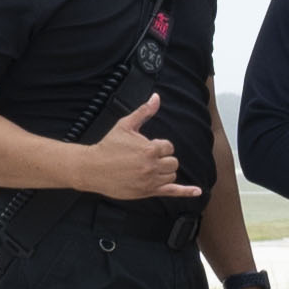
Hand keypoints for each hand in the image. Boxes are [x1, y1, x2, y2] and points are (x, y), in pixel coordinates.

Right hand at [73, 95, 188, 203]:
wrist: (91, 168)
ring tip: (146, 168)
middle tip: (145, 159)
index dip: (159, 147)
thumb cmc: (108, 146)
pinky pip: (172, 191)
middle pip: (173, 162)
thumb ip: (144, 112)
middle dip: (162, 159)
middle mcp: (152, 166)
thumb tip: (156, 97)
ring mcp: (150, 180)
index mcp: (149, 149)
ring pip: (171, 175)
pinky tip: (197, 192)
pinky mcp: (147, 191)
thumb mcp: (125, 125)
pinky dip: (186, 192)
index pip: (169, 147)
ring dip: (164, 171)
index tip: (146, 148)